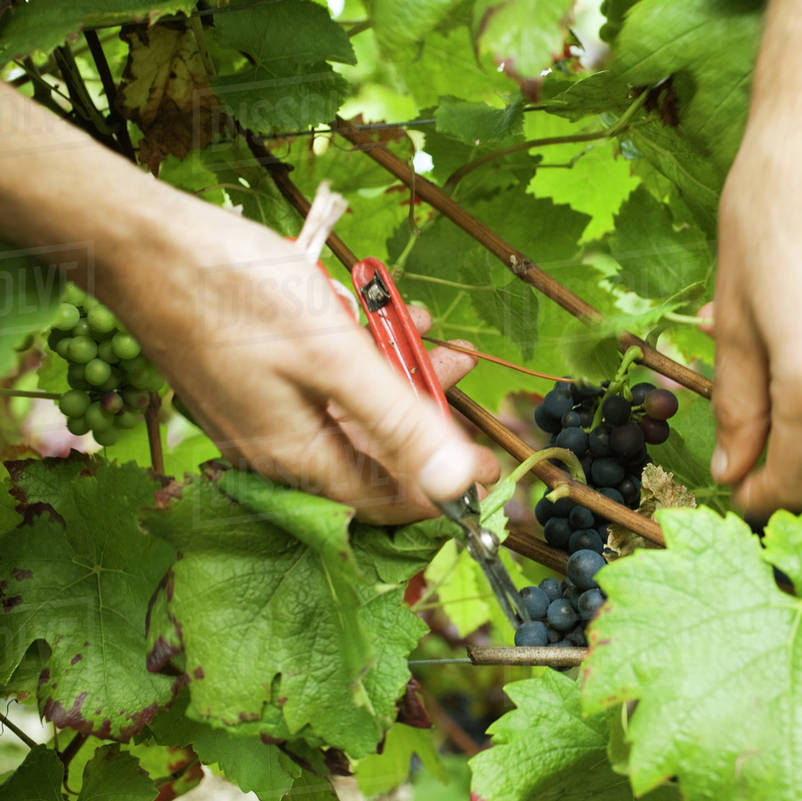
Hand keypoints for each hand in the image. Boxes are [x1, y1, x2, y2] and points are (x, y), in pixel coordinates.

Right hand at [98, 202, 498, 524]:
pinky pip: (321, 385)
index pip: (386, 498)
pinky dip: (358, 358)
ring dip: (397, 376)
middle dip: (427, 416)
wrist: (143, 242)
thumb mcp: (335, 356)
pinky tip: (379, 316)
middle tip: (462, 374)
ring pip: (350, 412)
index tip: (489, 462)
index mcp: (298, 456)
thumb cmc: (235, 291)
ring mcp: (262, 413)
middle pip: (373, 453)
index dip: (443, 486)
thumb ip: (398, 421)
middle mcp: (278, 447)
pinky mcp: (254, 379)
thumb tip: (457, 483)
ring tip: (433, 336)